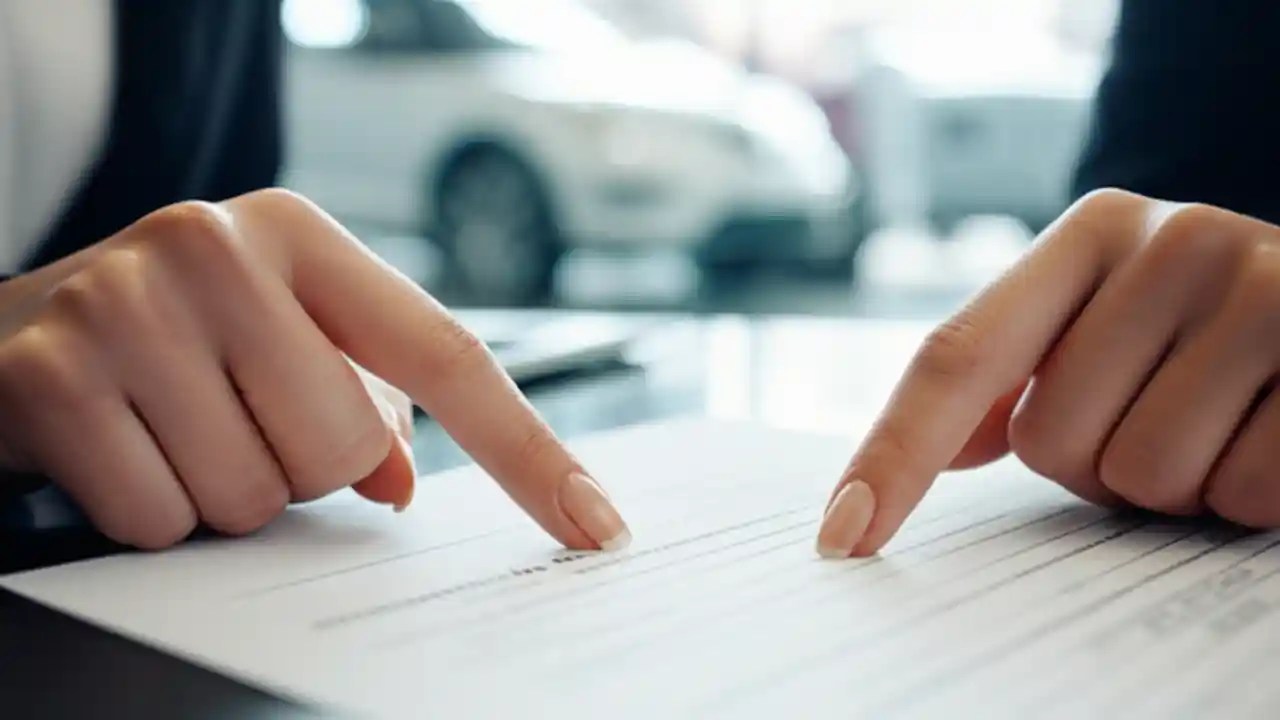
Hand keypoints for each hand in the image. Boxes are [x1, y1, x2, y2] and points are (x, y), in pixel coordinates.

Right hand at [0, 190, 628, 550]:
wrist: (4, 331)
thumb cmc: (170, 343)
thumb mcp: (274, 341)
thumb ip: (360, 401)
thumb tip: (401, 483)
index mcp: (298, 234)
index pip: (446, 355)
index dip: (529, 452)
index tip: (596, 524)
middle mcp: (217, 245)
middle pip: (343, 450)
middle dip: (296, 470)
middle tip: (229, 422)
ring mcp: (128, 303)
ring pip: (256, 497)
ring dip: (222, 493)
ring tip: (169, 428)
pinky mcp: (53, 375)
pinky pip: (163, 519)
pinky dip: (150, 512)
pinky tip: (115, 450)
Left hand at [818, 189, 1279, 557]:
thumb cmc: (1209, 330)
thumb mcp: (1108, 320)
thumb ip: (1005, 376)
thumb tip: (875, 481)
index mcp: (1094, 232)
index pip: (958, 357)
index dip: (894, 454)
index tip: (842, 536)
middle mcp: (1175, 242)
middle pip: (1051, 441)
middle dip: (1098, 462)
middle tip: (1160, 416)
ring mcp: (1266, 291)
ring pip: (1143, 478)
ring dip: (1175, 485)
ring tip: (1221, 423)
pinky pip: (1242, 493)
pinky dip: (1249, 495)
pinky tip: (1273, 431)